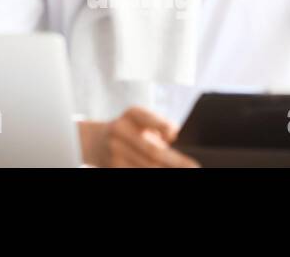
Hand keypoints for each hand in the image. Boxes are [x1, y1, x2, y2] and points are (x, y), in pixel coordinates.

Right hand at [81, 107, 200, 167]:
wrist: (96, 142)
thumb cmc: (130, 129)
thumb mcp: (140, 119)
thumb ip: (159, 123)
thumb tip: (175, 133)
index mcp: (130, 115)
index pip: (145, 118)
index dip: (160, 125)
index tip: (176, 134)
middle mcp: (119, 131)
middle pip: (152, 151)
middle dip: (175, 161)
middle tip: (194, 166)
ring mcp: (115, 152)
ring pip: (147, 166)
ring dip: (166, 170)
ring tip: (185, 170)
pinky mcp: (114, 168)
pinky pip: (137, 172)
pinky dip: (154, 173)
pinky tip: (168, 172)